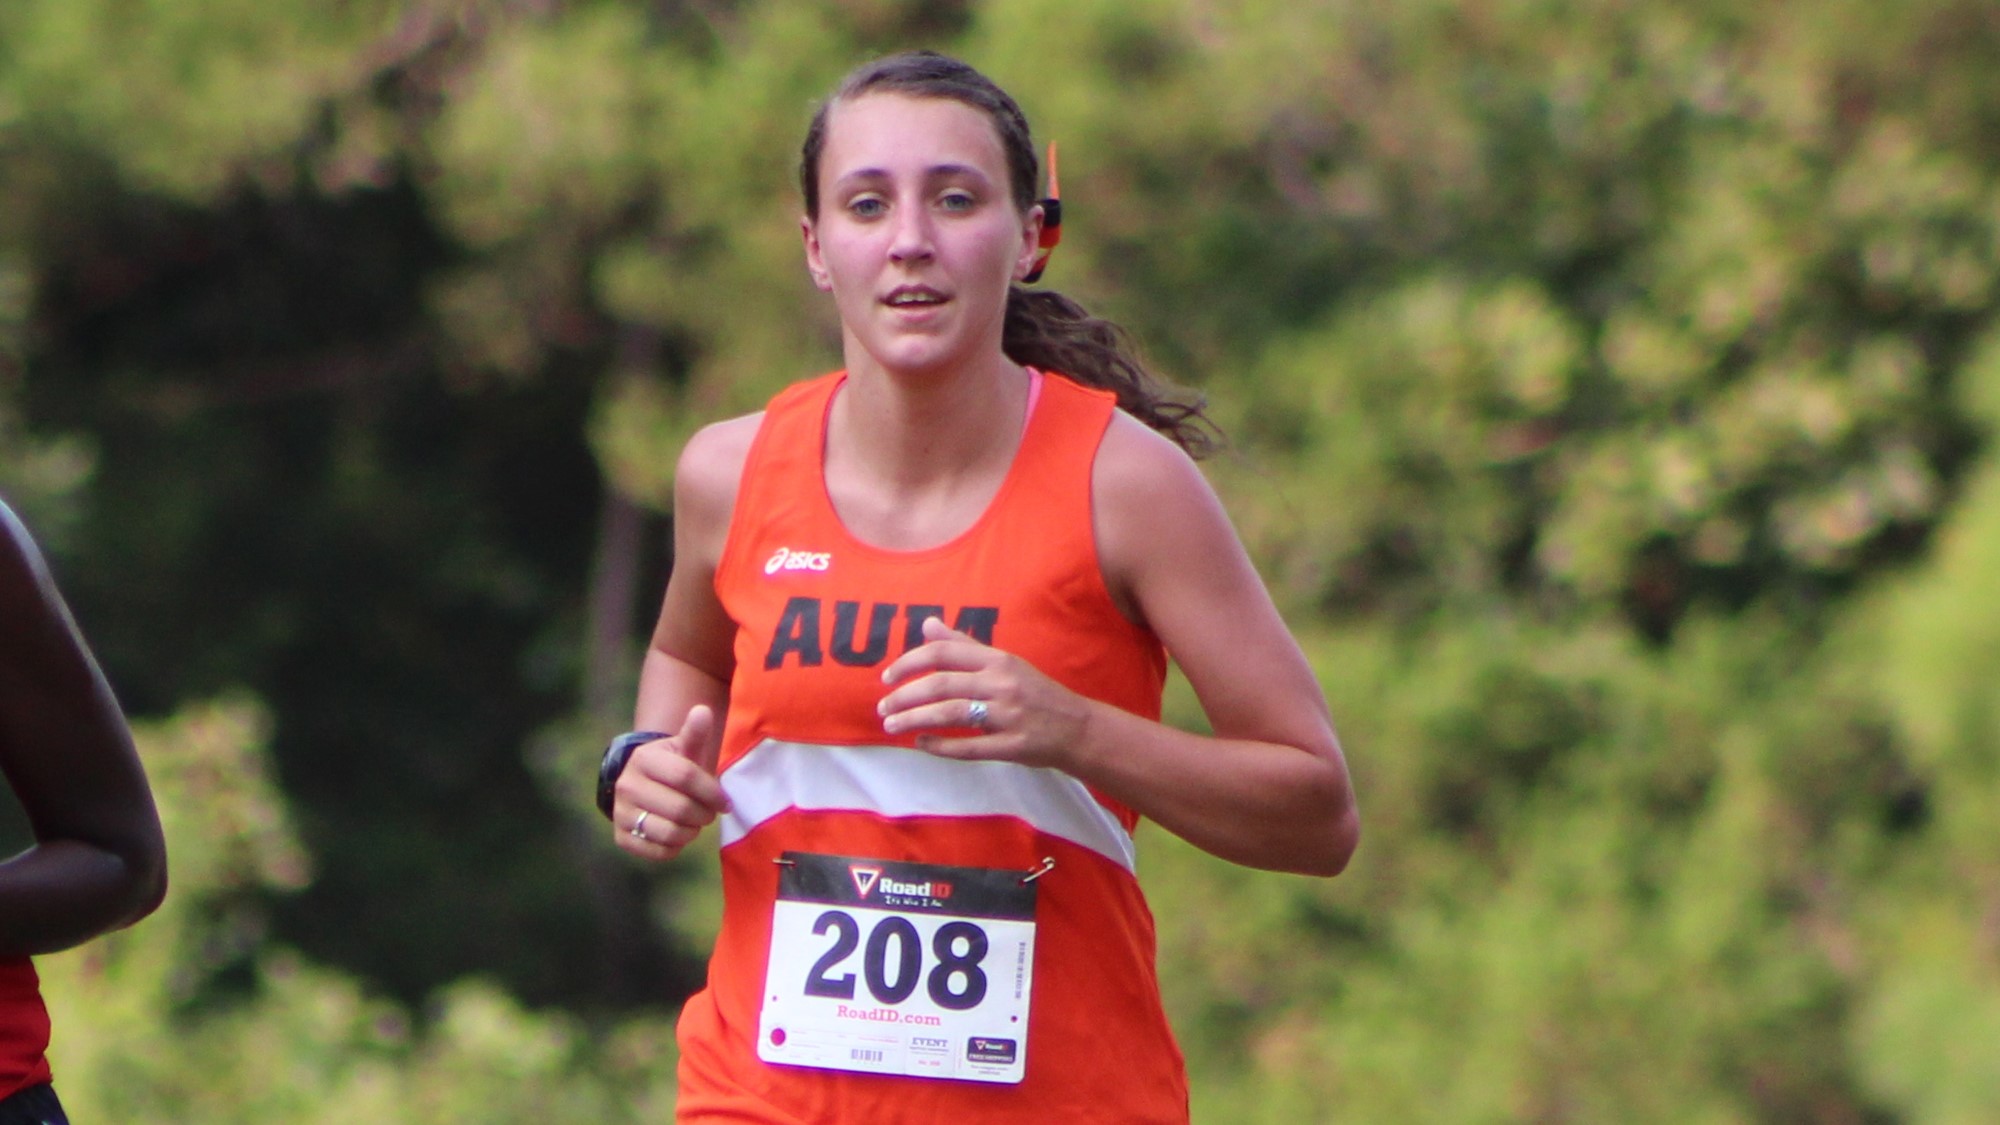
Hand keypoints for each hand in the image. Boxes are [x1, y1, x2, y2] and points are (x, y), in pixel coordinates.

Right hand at [612, 705, 729, 860]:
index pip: (686, 776)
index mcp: (643, 759)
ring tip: (694, 822)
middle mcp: (626, 785)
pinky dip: (676, 847)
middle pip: (680, 809)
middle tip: (709, 813)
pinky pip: (658, 852)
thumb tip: (702, 710)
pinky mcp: (621, 837)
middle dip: (704, 814)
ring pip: (670, 833)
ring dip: (691, 831)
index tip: (725, 801)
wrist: (646, 786)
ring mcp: (621, 812)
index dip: (712, 792)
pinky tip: (678, 833)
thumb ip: (695, 734)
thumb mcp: (685, 749)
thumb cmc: (675, 766)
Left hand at [877, 616, 1092, 768]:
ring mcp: (1008, 715)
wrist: (1079, 728)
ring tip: (892, 726)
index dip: (909, 663)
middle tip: (882, 709)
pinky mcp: (1013, 746)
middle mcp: (1002, 684)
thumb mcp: (1005, 663)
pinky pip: (969, 747)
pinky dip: (940, 746)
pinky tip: (921, 744)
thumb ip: (964, 646)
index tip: (886, 677)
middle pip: (941, 685)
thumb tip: (927, 624)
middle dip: (904, 696)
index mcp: (998, 660)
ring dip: (914, 720)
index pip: (944, 653)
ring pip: (950, 714)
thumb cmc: (1036, 694)